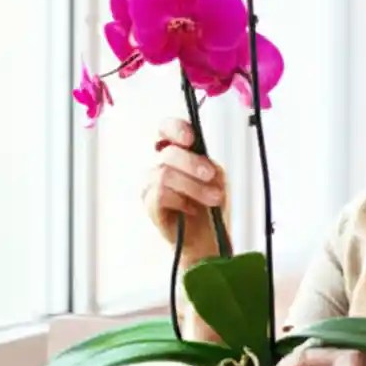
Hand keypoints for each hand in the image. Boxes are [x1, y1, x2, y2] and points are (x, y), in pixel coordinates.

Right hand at [142, 116, 228, 261]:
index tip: (190, 139)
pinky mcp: (149, 204)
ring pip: (165, 174)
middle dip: (192, 163)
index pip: (166, 129)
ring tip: (213, 198)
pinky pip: (160, 194)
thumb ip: (205, 161)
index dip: (175, 129)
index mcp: (177, 153)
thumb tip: (198, 152)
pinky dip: (181, 200)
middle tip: (211, 175)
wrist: (210, 237)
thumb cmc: (211, 203)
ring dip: (193, 186)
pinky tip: (190, 208)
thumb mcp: (216, 177)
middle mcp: (161, 165)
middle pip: (168, 153)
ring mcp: (151, 184)